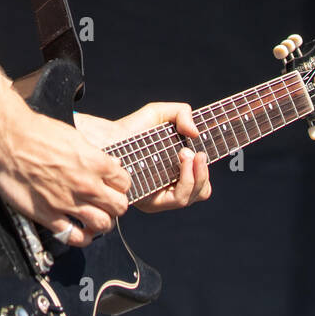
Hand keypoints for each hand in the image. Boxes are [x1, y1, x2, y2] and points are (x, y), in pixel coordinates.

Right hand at [0, 98, 131, 247]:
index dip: (120, 185)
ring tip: (96, 219)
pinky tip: (81, 233)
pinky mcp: (49, 215)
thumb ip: (95, 154)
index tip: (113, 186)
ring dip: (103, 223)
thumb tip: (111, 163)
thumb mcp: (75, 136)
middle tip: (107, 204)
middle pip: (119, 207)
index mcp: (95, 163)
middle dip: (116, 206)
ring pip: (103, 224)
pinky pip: (75, 237)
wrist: (9, 139)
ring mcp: (68, 202)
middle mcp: (86, 185)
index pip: (125, 183)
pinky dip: (83, 238)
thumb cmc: (38, 132)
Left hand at [75, 102, 211, 213]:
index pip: (201, 182)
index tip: (202, 150)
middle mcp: (168, 188)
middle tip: (196, 153)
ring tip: (188, 154)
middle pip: (200, 192)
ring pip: (190, 197)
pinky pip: (178, 199)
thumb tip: (196, 133)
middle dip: (203, 172)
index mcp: (174, 173)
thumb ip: (182, 113)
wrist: (109, 138)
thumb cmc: (134, 128)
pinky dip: (186, 180)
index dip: (205, 170)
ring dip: (196, 175)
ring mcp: (160, 197)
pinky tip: (181, 161)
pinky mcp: (150, 202)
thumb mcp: (161, 114)